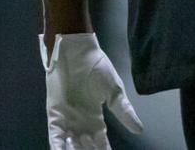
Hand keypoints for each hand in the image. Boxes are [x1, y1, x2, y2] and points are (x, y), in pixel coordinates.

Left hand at [41, 33, 143, 149]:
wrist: (78, 54)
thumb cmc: (98, 68)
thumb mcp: (115, 91)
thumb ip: (124, 112)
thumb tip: (140, 130)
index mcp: (96, 120)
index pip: (101, 144)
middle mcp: (81, 125)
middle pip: (84, 148)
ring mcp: (66, 122)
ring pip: (70, 146)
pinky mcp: (54, 117)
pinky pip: (56, 137)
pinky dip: (59, 147)